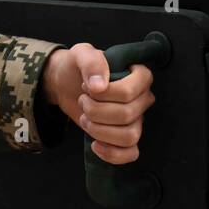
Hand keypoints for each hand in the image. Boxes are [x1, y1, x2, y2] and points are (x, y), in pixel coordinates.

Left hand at [41, 42, 154, 163]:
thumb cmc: (77, 66)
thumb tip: (99, 86)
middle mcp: (142, 98)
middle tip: (82, 100)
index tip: (87, 86)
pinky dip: (112, 154)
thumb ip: (92, 62)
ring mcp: (136, 119)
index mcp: (139, 75)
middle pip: (126, 115)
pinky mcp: (124, 135)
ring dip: (99, 130)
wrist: (65, 82)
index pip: (129, 92)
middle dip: (95, 111)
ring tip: (85, 118)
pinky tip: (94, 145)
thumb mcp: (81, 54)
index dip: (104, 94)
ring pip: (129, 136)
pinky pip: (130, 153)